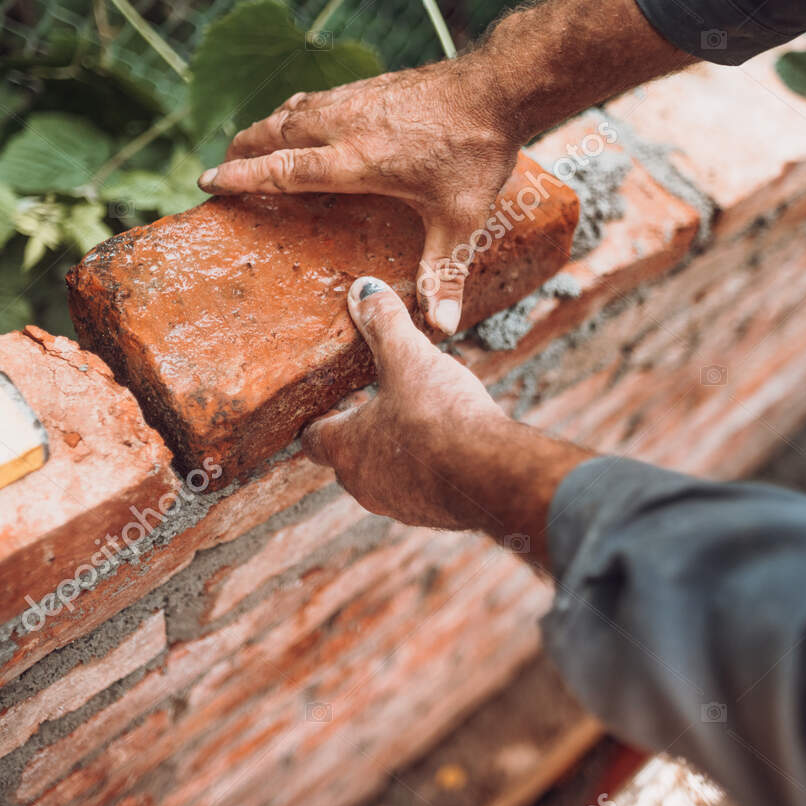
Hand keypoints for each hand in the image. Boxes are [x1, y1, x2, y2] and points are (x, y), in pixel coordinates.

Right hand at [197, 54, 523, 335]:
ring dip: (265, 127)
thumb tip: (442, 327)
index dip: (241, 176)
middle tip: (221, 166)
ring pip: (292, 111)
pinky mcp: (369, 86)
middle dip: (242, 149)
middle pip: (274, 133)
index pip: (282, 169)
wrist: (497, 86)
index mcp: (354, 160)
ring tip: (250, 143)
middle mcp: (344, 125)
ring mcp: (355, 100)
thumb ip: (445, 271)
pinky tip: (302, 118)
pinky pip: (316, 98)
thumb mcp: (461, 219)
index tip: (207, 181)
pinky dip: (295, 111)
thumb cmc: (475, 151)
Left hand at [301, 276, 593, 552]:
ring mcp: (398, 505)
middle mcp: (363, 484)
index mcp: (346, 448)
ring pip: (384, 477)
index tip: (330, 405)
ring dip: (394, 454)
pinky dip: (427, 471)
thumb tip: (365, 289)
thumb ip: (385, 323)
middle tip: (376, 405)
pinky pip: (420, 490)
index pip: (314, 438)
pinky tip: (450, 449)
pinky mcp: (434, 516)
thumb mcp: (409, 358)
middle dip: (361, 432)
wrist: (491, 474)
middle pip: (348, 459)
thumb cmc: (440, 416)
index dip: (320, 419)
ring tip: (416, 424)